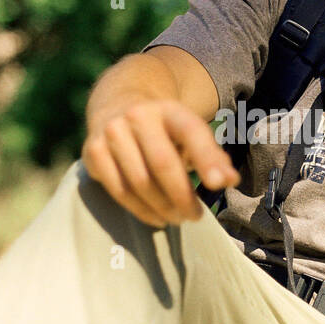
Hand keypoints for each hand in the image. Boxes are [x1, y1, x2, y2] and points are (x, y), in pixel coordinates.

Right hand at [82, 99, 239, 227]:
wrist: (116, 105)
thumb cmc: (162, 129)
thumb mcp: (188, 132)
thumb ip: (212, 156)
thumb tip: (231, 181)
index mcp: (168, 109)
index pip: (192, 132)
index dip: (207, 159)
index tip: (220, 184)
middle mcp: (137, 116)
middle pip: (163, 164)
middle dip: (182, 196)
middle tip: (195, 216)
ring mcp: (112, 132)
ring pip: (140, 182)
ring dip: (162, 207)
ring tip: (177, 218)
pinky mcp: (93, 152)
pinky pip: (119, 190)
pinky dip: (140, 210)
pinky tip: (156, 217)